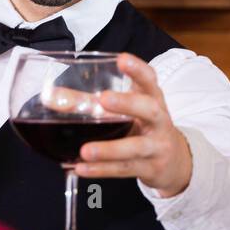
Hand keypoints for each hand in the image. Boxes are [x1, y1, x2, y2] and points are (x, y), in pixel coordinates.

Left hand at [74, 52, 193, 197]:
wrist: (176, 162)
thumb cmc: (145, 128)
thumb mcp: (129, 112)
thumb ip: (91, 103)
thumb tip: (52, 97)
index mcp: (153, 99)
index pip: (150, 80)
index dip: (138, 70)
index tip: (122, 59)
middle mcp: (159, 121)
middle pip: (149, 109)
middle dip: (127, 103)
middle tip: (103, 98)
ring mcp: (157, 146)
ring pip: (136, 147)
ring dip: (110, 149)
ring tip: (85, 151)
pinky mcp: (150, 168)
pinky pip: (125, 169)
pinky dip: (102, 170)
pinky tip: (81, 168)